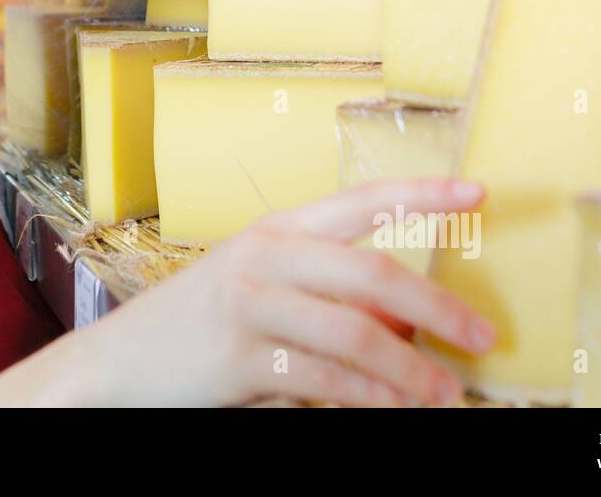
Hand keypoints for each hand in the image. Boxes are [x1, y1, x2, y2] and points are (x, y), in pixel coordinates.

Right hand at [80, 177, 493, 406]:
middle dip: (440, 307)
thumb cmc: (197, 324)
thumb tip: (407, 317)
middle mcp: (265, 256)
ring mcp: (250, 306)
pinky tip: (395, 409)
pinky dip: (371, 400)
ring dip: (413, 372)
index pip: (362, 200)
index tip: (479, 191)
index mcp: (276, 229)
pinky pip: (326, 383)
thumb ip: (323, 291)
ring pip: (359, 337)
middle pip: (376, 274)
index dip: (424, 193)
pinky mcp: (240, 359)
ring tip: (446, 393)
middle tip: (483, 336)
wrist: (116, 365)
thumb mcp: (257, 287)